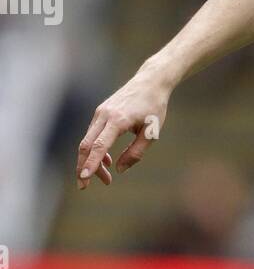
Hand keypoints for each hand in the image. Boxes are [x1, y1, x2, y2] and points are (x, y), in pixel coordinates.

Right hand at [76, 67, 171, 190]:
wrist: (150, 82)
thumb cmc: (154, 107)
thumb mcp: (151, 133)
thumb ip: (136, 153)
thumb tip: (119, 170)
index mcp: (118, 120)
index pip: (99, 145)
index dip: (91, 163)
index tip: (84, 178)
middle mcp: (104, 115)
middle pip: (86, 145)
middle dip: (84, 167)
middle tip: (85, 187)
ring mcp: (100, 113)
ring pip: (87, 141)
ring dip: (92, 161)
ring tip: (105, 178)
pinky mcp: (100, 113)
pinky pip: (92, 135)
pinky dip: (95, 150)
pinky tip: (107, 161)